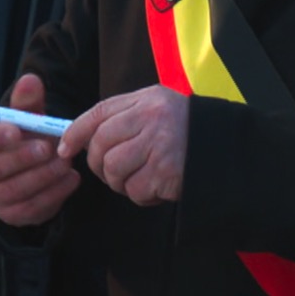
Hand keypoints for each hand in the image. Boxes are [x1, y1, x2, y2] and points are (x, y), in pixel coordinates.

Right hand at [0, 74, 80, 225]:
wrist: (30, 168)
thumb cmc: (24, 137)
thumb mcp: (25, 118)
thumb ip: (27, 101)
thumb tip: (31, 80)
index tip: (16, 130)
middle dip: (23, 158)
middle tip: (48, 147)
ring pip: (15, 190)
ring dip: (43, 176)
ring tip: (65, 162)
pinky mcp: (12, 215)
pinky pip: (31, 208)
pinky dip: (54, 194)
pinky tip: (71, 178)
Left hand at [58, 84, 187, 205]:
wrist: (230, 150)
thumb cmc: (187, 131)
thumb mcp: (159, 109)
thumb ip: (125, 117)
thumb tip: (83, 137)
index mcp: (147, 100)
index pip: (99, 113)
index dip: (76, 132)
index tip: (64, 149)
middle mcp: (152, 119)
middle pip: (101, 145)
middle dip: (98, 164)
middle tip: (109, 171)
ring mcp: (159, 146)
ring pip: (113, 169)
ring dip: (119, 182)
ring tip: (137, 179)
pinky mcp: (167, 173)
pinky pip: (135, 190)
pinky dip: (140, 195)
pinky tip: (156, 189)